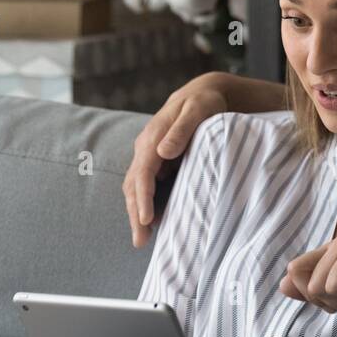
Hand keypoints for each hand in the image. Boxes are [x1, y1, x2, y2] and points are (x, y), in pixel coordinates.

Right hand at [123, 73, 230, 248]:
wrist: (201, 95)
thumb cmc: (203, 103)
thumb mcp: (197, 110)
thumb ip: (182, 130)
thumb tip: (163, 152)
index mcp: (152, 138)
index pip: (143, 173)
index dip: (143, 198)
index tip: (146, 220)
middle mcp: (145, 148)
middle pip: (134, 185)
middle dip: (135, 214)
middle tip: (140, 242)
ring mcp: (148, 155)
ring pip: (135, 188)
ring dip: (137, 213)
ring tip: (141, 239)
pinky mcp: (155, 161)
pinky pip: (144, 185)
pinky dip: (143, 204)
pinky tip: (151, 221)